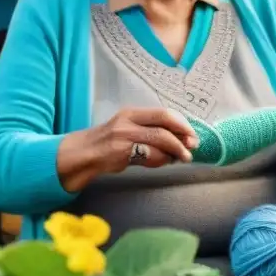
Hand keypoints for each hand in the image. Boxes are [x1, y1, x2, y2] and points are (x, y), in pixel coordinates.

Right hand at [59, 108, 199, 191]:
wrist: (82, 154)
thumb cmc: (107, 143)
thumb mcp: (127, 131)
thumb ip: (149, 134)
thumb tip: (177, 142)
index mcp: (132, 112)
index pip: (164, 113)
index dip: (182, 123)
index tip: (192, 134)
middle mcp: (129, 120)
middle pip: (164, 122)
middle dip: (183, 134)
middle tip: (193, 146)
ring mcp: (125, 135)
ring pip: (159, 139)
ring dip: (175, 150)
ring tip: (183, 158)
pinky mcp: (121, 151)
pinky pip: (148, 155)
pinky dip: (161, 160)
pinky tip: (165, 162)